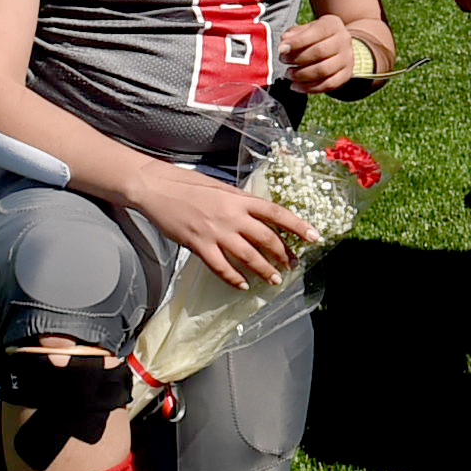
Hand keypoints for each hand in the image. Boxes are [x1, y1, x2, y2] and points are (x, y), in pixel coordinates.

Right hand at [129, 166, 319, 290]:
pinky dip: (234, 278)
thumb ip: (240, 202)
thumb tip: (258, 216)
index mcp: (240, 198)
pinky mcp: (198, 244)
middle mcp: (232, 215)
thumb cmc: (187, 185)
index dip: (298, 226)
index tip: (314, 236)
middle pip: (267, 238)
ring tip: (274, 280)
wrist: (156, 187)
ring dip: (264, 270)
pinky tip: (243, 285)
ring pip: (248, 256)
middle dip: (283, 254)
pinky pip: (221, 266)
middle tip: (292, 266)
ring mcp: (215, 231)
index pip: (277, 213)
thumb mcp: (221, 188)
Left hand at [280, 14, 361, 93]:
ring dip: (302, 75)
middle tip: (284, 61)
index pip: (316, 32)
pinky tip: (295, 86)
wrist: (339, 45)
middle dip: (298, 58)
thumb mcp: (306, 28)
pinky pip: (328, 85)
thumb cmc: (317, 36)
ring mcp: (347, 59)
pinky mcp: (346, 75)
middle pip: (320, 52)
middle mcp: (344, 41)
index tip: (281, 49)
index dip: (297, 42)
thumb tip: (285, 42)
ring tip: (289, 74)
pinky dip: (309, 88)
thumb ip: (294, 33)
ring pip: (324, 70)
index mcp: (333, 25)